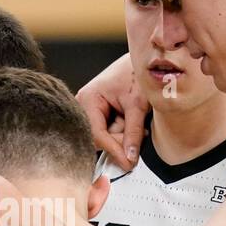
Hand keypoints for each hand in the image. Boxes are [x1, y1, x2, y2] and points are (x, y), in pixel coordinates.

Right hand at [76, 53, 148, 170]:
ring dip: (123, 135)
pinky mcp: (98, 114)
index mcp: (88, 99)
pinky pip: (108, 132)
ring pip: (105, 137)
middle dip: (121, 140)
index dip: (114, 150)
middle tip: (141, 134)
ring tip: (138, 123)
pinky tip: (131, 121)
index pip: (97, 134)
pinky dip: (122, 131)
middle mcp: (83, 106)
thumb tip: (129, 158)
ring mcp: (89, 110)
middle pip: (99, 138)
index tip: (128, 164)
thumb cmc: (137, 74)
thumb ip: (133, 132)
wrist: (142, 61)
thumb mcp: (138, 104)